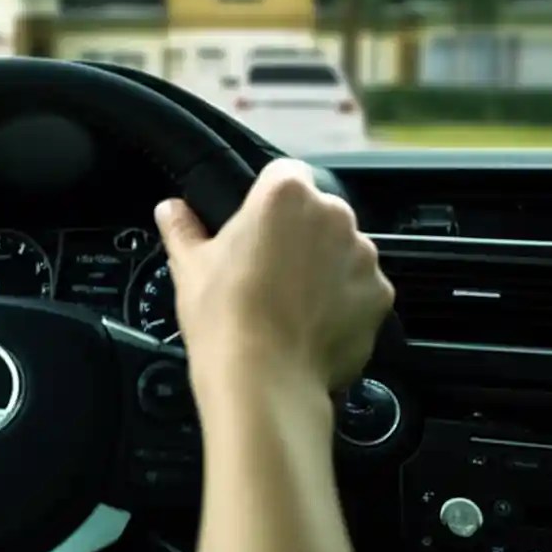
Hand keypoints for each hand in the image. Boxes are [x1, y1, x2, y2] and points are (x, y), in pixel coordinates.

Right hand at [153, 158, 392, 400]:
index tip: (256, 228)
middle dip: (300, 233)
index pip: (285, 173)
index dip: (269, 200)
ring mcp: (363, 255)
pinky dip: (346, 301)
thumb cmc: (223, 314)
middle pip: (318, 211)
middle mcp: (333, 214)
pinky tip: (315, 324)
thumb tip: (169, 209)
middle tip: (269, 271)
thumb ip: (182, 228)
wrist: (265, 379)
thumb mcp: (190, 266)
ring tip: (293, 303)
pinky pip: (362, 288)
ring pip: (343, 250)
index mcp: (285, 194)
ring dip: (325, 266)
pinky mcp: (381, 294)